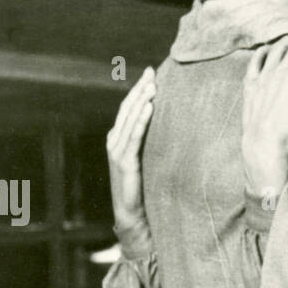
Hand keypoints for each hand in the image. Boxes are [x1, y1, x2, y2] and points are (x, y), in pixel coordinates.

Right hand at [106, 67, 154, 238]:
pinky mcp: (124, 162)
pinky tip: (148, 107)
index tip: (151, 73)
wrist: (133, 215)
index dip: (139, 90)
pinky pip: (133, 136)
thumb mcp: (149, 159)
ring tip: (152, 85)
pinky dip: (140, 120)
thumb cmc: (144, 188)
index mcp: (119, 138)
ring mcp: (117, 151)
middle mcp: (115, 141)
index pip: (129, 108)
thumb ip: (153, 142)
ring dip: (141, 100)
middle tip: (152, 72)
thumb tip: (172, 124)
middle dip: (140, 89)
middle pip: (128, 109)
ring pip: (129, 119)